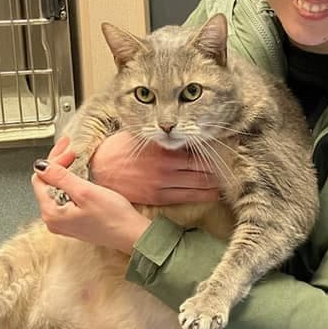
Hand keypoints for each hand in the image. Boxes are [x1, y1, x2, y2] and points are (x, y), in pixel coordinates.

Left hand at [31, 155, 149, 254]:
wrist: (131, 235)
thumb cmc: (113, 218)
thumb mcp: (85, 192)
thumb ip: (61, 177)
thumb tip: (40, 166)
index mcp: (51, 213)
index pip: (40, 179)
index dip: (53, 161)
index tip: (69, 150)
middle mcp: (52, 220)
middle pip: (46, 184)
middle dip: (57, 164)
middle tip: (70, 147)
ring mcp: (62, 222)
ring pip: (55, 190)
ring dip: (63, 172)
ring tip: (73, 157)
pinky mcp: (73, 222)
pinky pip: (64, 198)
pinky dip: (69, 184)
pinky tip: (77, 175)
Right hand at [88, 130, 220, 204]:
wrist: (98, 170)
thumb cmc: (118, 149)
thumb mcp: (141, 134)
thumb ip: (163, 136)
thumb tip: (180, 132)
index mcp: (164, 147)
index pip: (197, 149)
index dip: (213, 150)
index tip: (225, 150)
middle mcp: (167, 165)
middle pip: (203, 167)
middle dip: (217, 168)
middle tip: (229, 167)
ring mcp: (164, 182)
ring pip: (199, 183)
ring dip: (214, 183)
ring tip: (223, 181)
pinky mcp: (159, 196)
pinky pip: (188, 196)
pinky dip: (203, 195)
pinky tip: (212, 194)